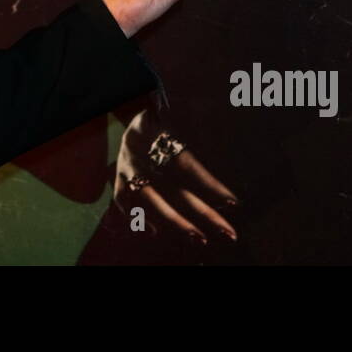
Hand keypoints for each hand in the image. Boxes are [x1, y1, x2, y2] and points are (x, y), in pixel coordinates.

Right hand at [112, 108, 239, 244]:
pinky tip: (158, 232)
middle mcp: (143, 155)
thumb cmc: (163, 118)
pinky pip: (126, 203)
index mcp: (158, 135)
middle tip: (229, 232)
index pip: (186, 165)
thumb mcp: (178, 112)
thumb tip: (227, 128)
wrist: (129, 117)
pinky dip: (141, 218)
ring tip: (201, 239)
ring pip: (151, 202)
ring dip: (177, 223)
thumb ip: (198, 122)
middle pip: (175, 190)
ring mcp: (128, 170)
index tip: (233, 202)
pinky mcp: (118, 180)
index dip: (209, 185)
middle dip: (203, 214)